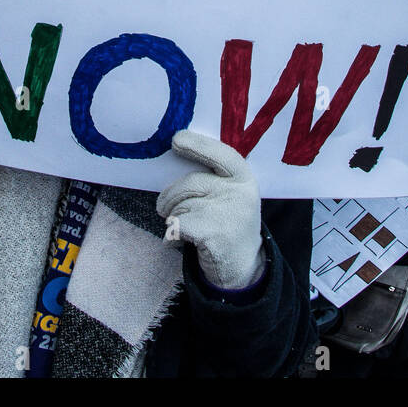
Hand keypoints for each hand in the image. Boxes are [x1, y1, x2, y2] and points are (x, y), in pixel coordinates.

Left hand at [155, 130, 264, 289]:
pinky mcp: (213, 234)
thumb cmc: (227, 223)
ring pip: (180, 206)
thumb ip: (213, 177)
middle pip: (189, 183)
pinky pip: (176, 225)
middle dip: (169, 197)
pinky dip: (170, 235)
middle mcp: (239, 193)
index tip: (176, 140)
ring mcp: (227, 213)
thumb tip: (177, 151)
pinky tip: (180, 242)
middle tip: (163, 208)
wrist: (242, 266)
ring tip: (187, 229)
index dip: (197, 145)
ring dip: (173, 219)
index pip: (220, 154)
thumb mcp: (230, 195)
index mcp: (243, 178)